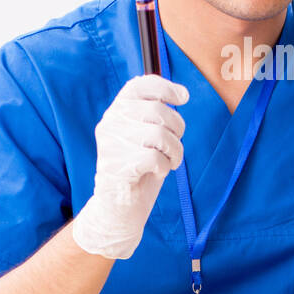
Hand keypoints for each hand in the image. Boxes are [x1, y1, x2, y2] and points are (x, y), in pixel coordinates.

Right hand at [71, 75, 188, 259]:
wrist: (119, 208)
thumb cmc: (139, 168)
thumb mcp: (146, 136)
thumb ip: (155, 114)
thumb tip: (182, 94)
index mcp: (116, 111)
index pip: (139, 85)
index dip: (165, 87)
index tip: (183, 97)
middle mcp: (110, 123)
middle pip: (157, 110)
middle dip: (177, 128)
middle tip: (174, 147)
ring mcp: (111, 145)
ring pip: (159, 134)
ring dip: (174, 151)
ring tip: (169, 161)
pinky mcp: (118, 166)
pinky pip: (155, 158)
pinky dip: (164, 167)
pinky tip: (157, 173)